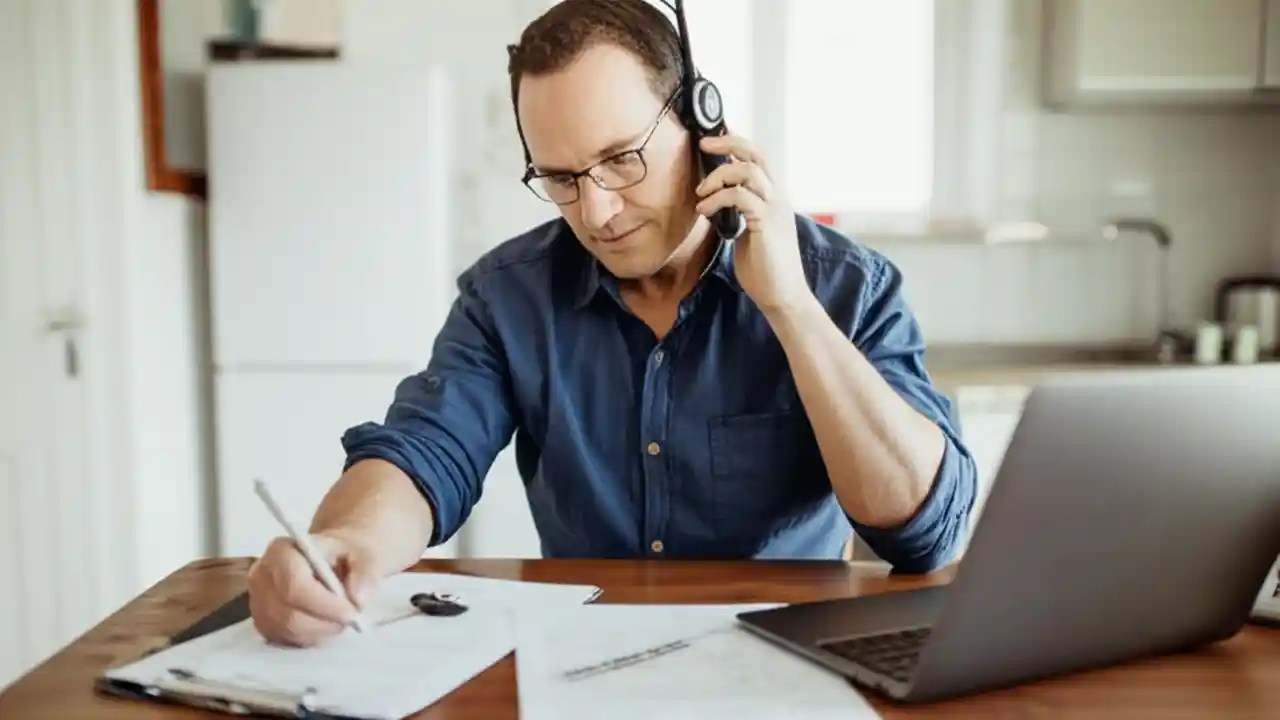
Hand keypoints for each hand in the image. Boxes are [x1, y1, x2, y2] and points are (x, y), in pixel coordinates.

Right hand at [246, 531, 381, 646]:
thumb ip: (366, 573)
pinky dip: (310, 638)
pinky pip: (284, 640)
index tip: (352, 612)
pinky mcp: (263, 623)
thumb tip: (358, 599)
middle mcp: (261, 576)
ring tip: (339, 619)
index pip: (295, 586)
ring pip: (286, 631)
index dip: (325, 605)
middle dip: (324, 623)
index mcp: (282, 551)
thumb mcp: (365, 554)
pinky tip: (324, 625)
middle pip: (287, 614)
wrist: (332, 558)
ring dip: (319, 632)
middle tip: (350, 619)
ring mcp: (257, 602)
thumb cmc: (345, 554)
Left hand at [694, 134, 810, 313]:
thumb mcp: (747, 233)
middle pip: (755, 154)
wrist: (782, 295)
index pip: (758, 159)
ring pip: (747, 171)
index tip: (714, 139)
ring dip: (718, 176)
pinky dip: (717, 199)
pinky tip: (704, 211)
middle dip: (728, 143)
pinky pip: (739, 196)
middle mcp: (777, 197)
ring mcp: (774, 208)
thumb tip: (716, 203)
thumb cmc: (764, 268)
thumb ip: (738, 214)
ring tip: (701, 193)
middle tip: (704, 144)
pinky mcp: (766, 222)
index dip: (736, 144)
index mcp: (774, 198)